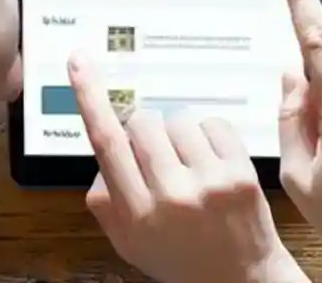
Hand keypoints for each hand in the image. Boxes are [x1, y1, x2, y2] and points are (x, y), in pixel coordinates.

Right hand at [69, 53, 307, 282]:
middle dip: (143, 131)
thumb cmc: (179, 258)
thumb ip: (105, 198)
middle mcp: (171, 196)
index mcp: (136, 213)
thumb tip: (104, 147)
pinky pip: (213, 123)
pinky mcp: (240, 173)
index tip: (79, 61)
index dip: (89, 97)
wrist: (242, 281)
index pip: (106, 141)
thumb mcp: (127, 241)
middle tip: (157, 158)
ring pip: (178, 120)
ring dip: (178, 135)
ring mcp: (209, 183)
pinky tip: (210, 162)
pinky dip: (208, 136)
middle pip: (142, 123)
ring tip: (188, 166)